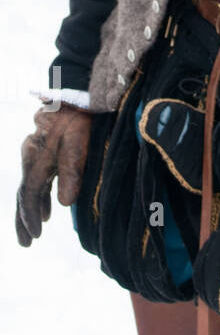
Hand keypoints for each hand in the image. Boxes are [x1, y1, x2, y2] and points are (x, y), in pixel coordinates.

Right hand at [16, 104, 91, 246]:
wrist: (79, 92)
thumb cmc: (81, 117)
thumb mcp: (79, 141)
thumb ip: (72, 170)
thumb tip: (64, 203)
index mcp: (36, 156)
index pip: (30, 193)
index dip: (30, 215)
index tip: (35, 235)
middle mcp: (30, 154)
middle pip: (22, 193)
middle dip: (23, 219)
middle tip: (26, 242)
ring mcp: (34, 152)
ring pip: (27, 187)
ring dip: (29, 210)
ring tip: (33, 232)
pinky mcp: (43, 150)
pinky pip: (35, 178)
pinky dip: (38, 196)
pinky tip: (47, 209)